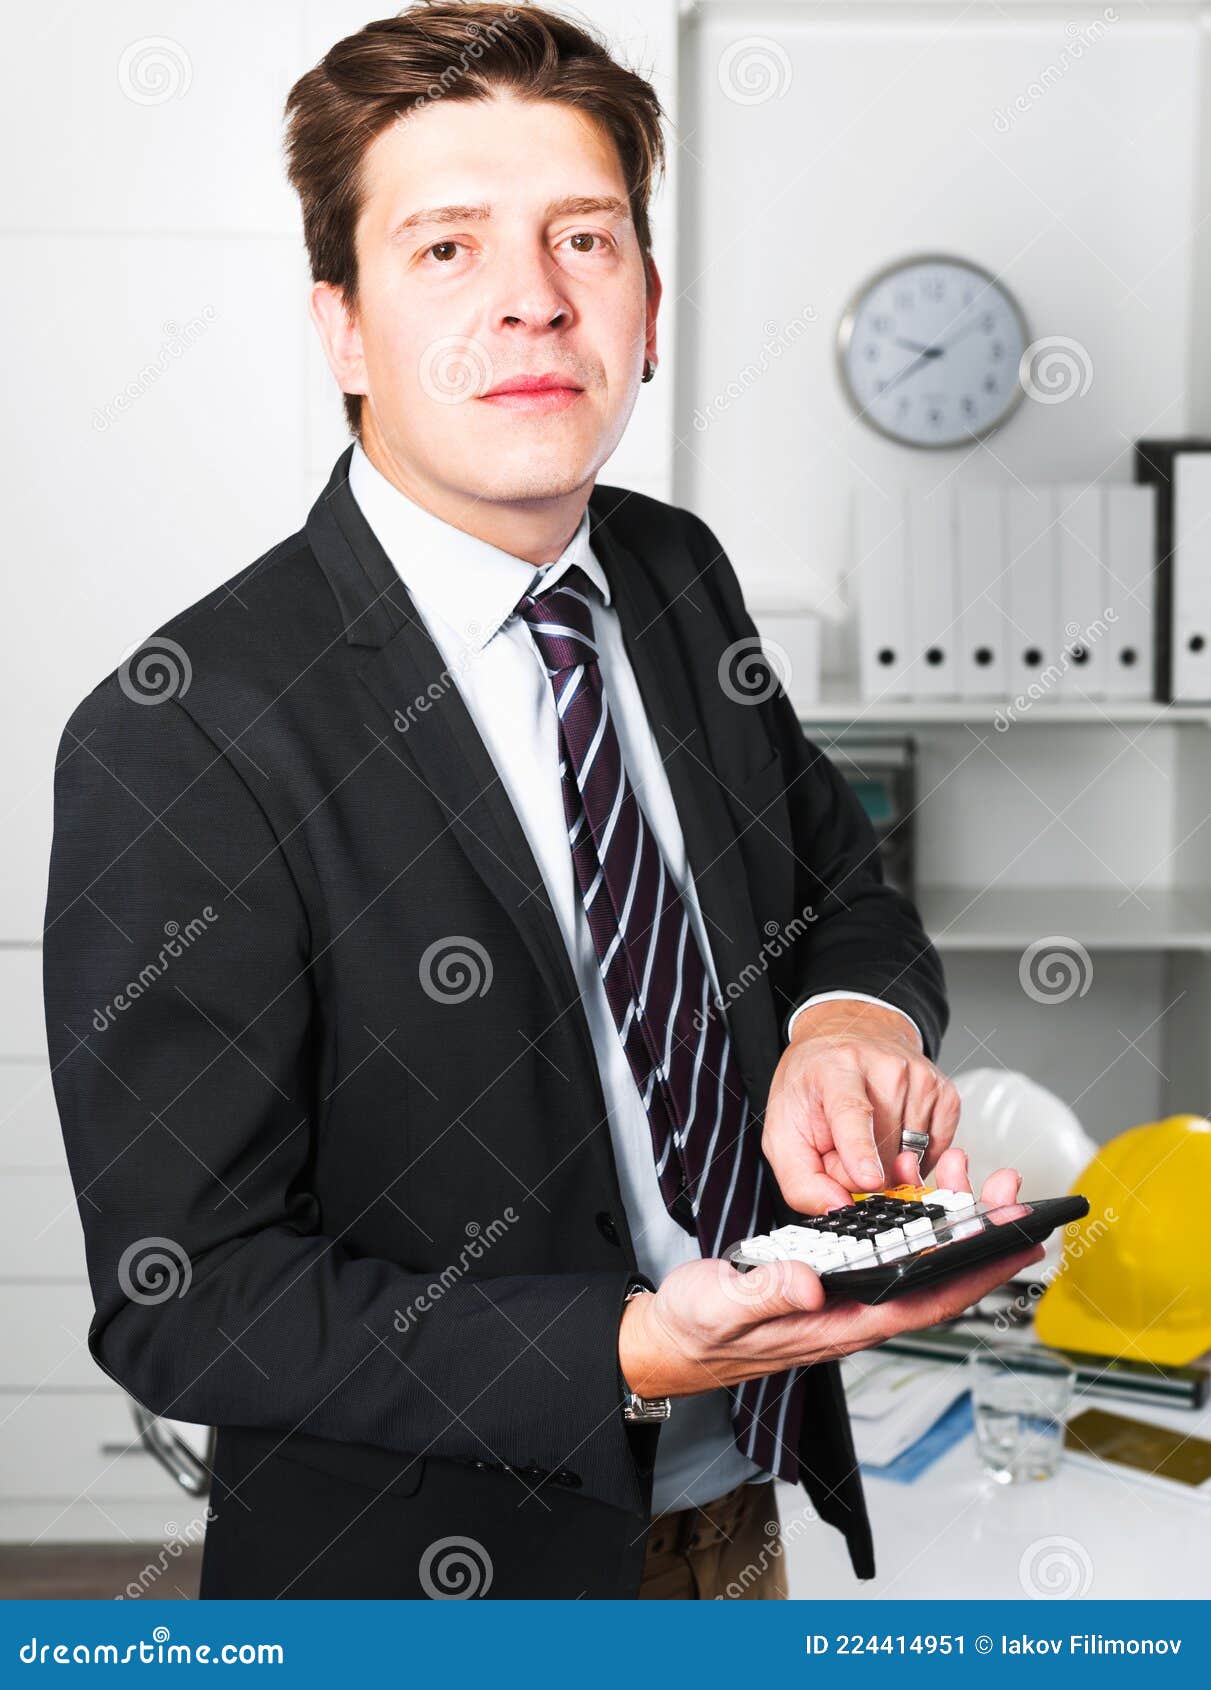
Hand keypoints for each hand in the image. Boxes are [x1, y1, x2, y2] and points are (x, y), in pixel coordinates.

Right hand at [618, 1166, 1034, 1399]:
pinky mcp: (827, 1277)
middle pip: (934, 1278)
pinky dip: (910, 1221)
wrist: (673, 1338)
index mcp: (840, 1324)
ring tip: (965, 1173)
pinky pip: (885, 1251)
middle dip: (978, 1237)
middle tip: (1007, 1192)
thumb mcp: (723, 1306)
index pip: (925, 1301)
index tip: (1017, 1244)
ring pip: (913, 1261)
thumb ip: (765, 1293)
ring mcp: (843, 1295)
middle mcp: (853, 1311)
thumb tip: (810, 1282)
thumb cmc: (699, 1329)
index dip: (976, 1274)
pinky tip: (916, 1193)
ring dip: (947, 1221)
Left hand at [762, 1000, 961, 1212]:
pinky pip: (934, 1153)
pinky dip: (913, 1158)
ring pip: (911, 1159)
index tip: (869, 1179)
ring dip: (887, 1165)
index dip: (860, 1151)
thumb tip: (836, 1206)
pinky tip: (892, 1134)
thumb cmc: (813, 1086)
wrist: (846, 1039)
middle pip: (883, 1152)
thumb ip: (800, 1178)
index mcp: (835, 1069)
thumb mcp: (783, 1130)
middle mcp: (884, 1068)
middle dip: (861, 1172)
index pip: (852, 1113)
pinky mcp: (945, 1093)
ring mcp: (920, 1078)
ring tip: (867, 1133)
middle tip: (841, 1146)